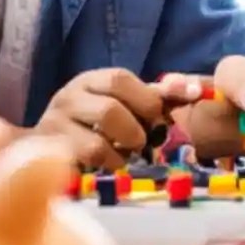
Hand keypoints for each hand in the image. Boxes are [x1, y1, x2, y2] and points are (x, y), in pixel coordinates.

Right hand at [36, 68, 197, 169]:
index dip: (147, 100)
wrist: (49, 148)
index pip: (120, 79)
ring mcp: (55, 126)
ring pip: (97, 142)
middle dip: (135, 132)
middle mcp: (68, 97)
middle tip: (140, 140)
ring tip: (123, 153)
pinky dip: (108, 164)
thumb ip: (159, 97)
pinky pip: (87, 165)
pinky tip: (108, 162)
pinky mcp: (53, 153)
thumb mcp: (128, 104)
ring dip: (121, 153)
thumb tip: (195, 90)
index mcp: (91, 80)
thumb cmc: (100, 125)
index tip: (158, 116)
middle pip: (110, 111)